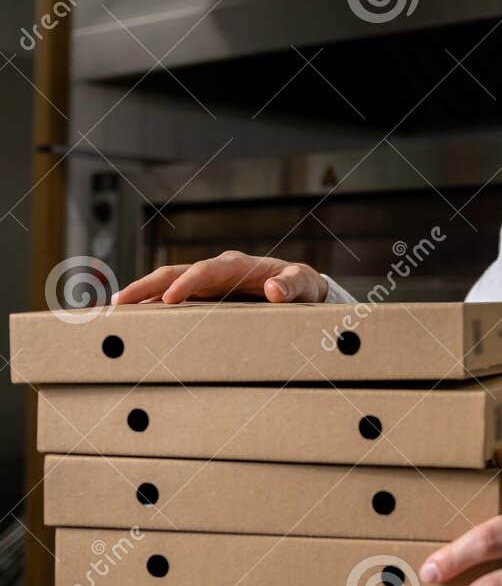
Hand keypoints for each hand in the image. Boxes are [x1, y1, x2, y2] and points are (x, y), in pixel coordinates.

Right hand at [113, 250, 327, 304]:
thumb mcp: (302, 285)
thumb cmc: (300, 284)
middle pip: (174, 272)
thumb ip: (291, 286)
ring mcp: (207, 283)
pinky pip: (173, 299)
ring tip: (115, 311)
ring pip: (167, 284)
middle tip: (120, 302)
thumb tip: (273, 289)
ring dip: (142, 296)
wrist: (298, 286)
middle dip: (146, 285)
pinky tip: (135, 320)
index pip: (204, 271)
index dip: (185, 284)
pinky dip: (153, 307)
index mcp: (236, 265)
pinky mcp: (204, 296)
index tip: (168, 300)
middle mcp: (216, 270)